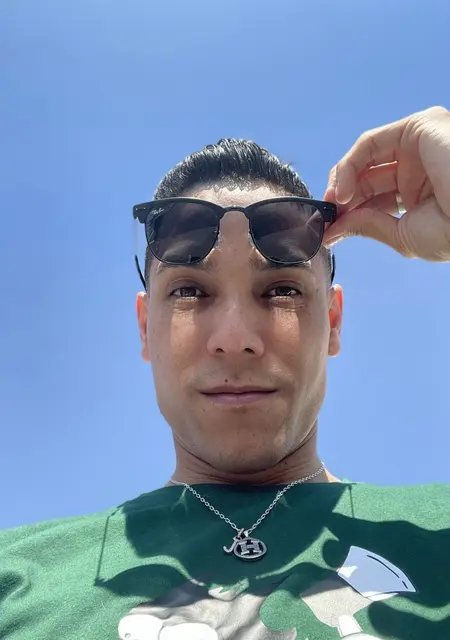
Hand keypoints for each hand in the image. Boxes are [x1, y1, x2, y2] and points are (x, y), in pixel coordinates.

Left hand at [323, 106, 449, 261]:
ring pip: (363, 158)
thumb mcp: (405, 235)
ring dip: (341, 184)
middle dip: (340, 200)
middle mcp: (419, 166)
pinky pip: (370, 143)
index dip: (349, 215)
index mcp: (421, 193)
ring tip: (333, 209)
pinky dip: (349, 167)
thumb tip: (337, 229)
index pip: (374, 199)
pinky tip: (342, 193)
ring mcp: (418, 145)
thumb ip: (370, 226)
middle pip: (365, 179)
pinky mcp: (417, 127)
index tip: (328, 233)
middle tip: (324, 221)